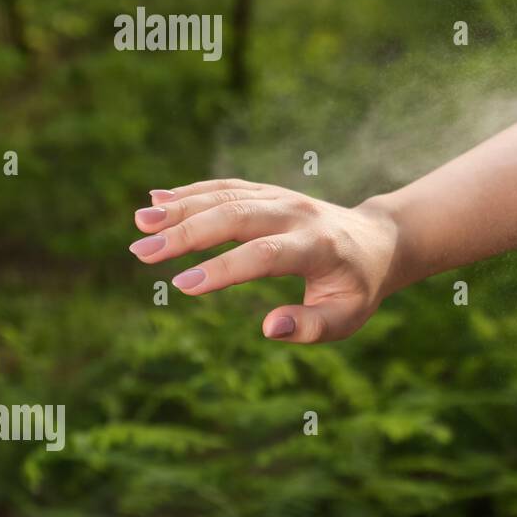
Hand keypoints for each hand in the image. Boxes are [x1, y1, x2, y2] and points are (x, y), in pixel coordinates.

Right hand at [129, 179, 400, 342]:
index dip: (224, 269)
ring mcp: (283, 198)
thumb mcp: (346, 316)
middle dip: (188, 233)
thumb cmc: (357, 288)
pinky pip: (227, 187)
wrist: (377, 241)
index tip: (183, 284)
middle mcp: (298, 215)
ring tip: (140, 223)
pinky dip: (192, 192)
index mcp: (318, 247)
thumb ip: (312, 327)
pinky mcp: (270, 192)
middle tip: (142, 252)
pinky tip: (157, 200)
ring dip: (181, 207)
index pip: (265, 255)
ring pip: (227, 196)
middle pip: (238, 217)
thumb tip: (269, 329)